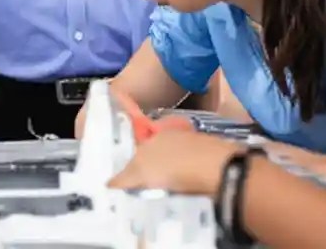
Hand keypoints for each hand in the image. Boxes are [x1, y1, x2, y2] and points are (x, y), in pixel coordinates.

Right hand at [107, 131, 237, 194]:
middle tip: (147, 188)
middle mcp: (173, 134)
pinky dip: (188, 177)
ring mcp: (194, 143)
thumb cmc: (172, 166)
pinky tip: (187, 188)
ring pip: (176, 159)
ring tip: (168, 191)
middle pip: (157, 153)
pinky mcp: (210, 155)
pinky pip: (192, 167)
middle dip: (152, 168)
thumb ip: (123, 177)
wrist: (217, 169)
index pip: (138, 148)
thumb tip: (109, 184)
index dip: (133, 165)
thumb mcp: (140, 173)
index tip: (131, 181)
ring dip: (171, 173)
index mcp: (153, 134)